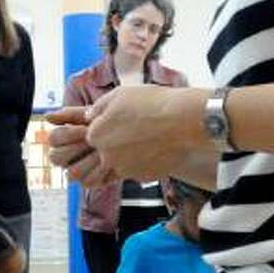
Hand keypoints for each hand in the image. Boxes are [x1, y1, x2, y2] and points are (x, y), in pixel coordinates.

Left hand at [49, 85, 215, 186]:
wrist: (183, 120)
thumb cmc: (152, 103)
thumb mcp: (119, 94)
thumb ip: (99, 107)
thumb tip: (90, 116)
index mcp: (96, 135)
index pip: (93, 136)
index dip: (107, 127)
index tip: (121, 121)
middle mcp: (106, 156)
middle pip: (106, 152)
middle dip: (117, 143)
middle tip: (137, 130)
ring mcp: (125, 169)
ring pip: (122, 164)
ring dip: (130, 154)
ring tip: (149, 138)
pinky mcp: (143, 177)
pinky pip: (139, 171)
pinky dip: (145, 162)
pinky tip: (158, 148)